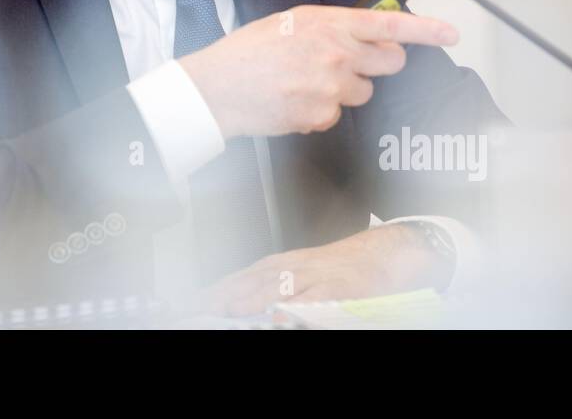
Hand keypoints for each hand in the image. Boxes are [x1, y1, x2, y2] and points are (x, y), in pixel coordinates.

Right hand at [178, 4, 457, 139]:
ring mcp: (332, 88)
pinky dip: (321, 110)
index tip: (450, 33)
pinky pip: (337, 115)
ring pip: (363, 92)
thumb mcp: (292, 22)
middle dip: (380, 64)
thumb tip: (361, 35)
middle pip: (390, 63)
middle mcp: (337, 54)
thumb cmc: (249, 52)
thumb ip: (331, 27)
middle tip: (352, 63)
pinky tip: (295, 100)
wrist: (219, 86)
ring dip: (345, 89)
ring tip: (307, 82)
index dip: (426, 30)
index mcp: (330, 24)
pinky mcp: (322, 117)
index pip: (390, 26)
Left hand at [194, 223, 449, 317]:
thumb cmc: (335, 267)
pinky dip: (298, 307)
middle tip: (202, 309)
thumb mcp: (295, 272)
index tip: (191, 304)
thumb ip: (265, 285)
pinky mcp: (339, 289)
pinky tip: (282, 316)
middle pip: (252, 282)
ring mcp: (316, 277)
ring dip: (252, 299)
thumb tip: (228, 301)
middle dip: (226, 296)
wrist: (380, 254)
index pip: (239, 278)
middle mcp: (293, 268)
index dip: (214, 291)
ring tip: (231, 311)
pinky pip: (316, 300)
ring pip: (279, 287)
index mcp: (279, 265)